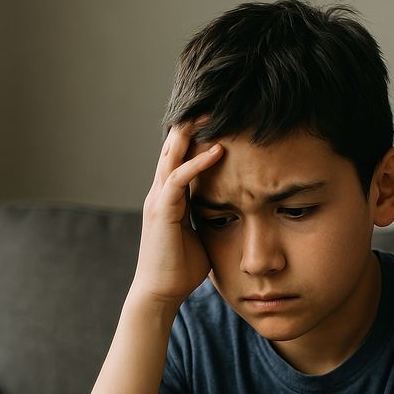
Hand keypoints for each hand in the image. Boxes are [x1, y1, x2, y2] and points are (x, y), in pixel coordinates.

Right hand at [132, 123, 223, 305]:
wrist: (160, 293)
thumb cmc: (181, 269)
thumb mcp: (203, 235)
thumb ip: (212, 217)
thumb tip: (235, 209)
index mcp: (170, 196)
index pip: (181, 155)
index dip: (196, 135)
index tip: (218, 116)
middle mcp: (160, 192)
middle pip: (174, 146)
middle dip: (193, 123)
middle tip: (215, 100)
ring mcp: (159, 199)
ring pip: (173, 155)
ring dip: (193, 132)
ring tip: (214, 111)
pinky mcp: (162, 211)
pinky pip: (179, 179)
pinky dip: (198, 163)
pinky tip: (217, 150)